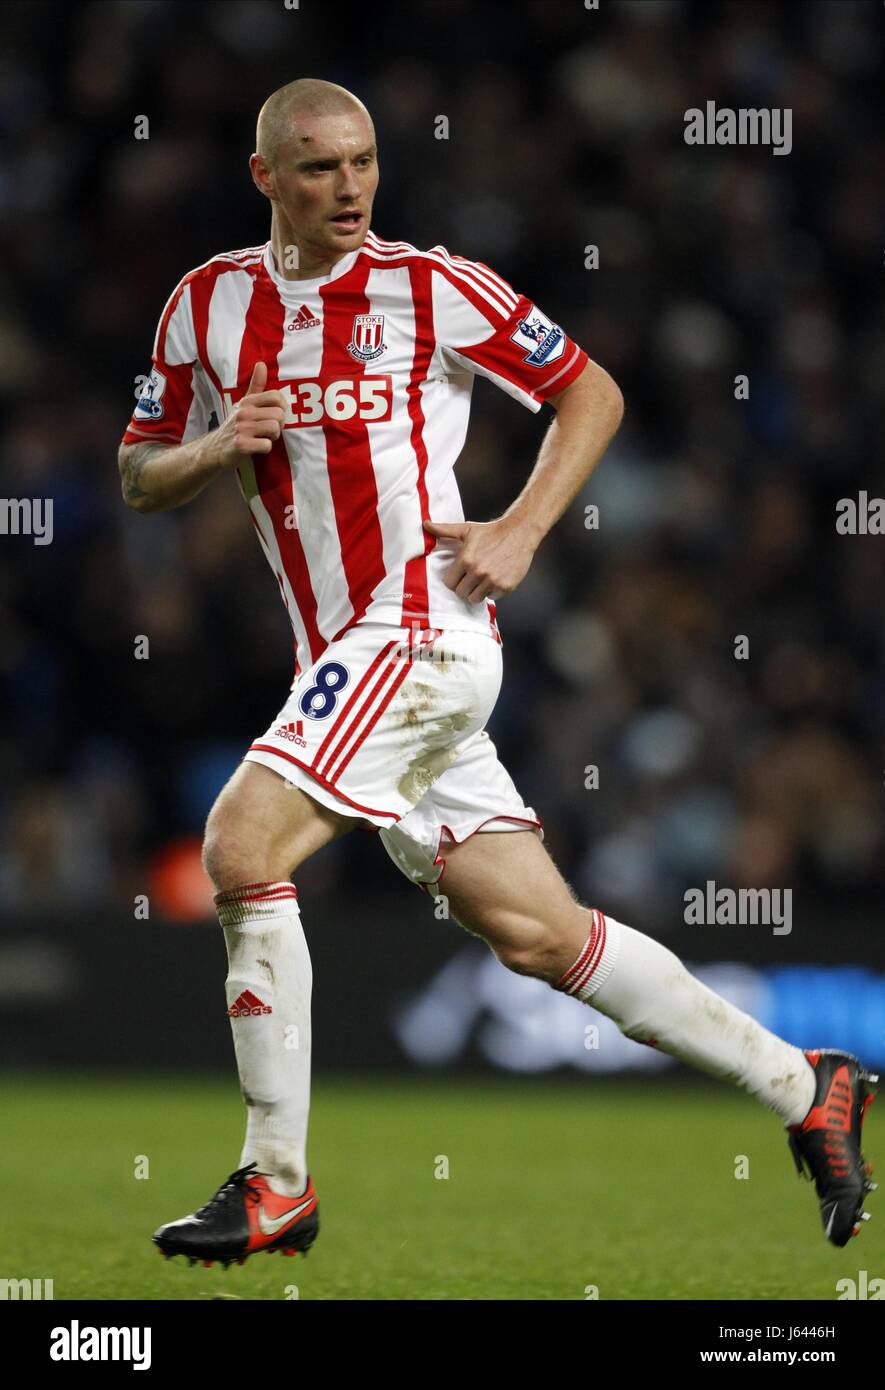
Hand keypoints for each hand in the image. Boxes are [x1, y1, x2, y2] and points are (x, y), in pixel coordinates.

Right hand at [211, 361, 286, 465]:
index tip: (275, 415)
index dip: (282, 407)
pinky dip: (265, 448)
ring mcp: (242, 428)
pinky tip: (257, 447)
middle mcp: (244, 412)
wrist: (215, 448)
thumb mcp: (243, 404)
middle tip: (269, 430)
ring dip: (273, 437)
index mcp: (247, 401)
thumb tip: (261, 364)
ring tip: (264, 437)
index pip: (275, 396)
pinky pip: (267, 445)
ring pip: (274, 428)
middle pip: (279, 415)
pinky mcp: (241, 445)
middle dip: (279, 425)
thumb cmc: (235, 425)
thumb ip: (255, 386)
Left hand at [422, 516, 536, 603]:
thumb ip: (444, 530)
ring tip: (481, 580)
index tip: (459, 575)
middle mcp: (478, 571)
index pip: (449, 582)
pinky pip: (492, 597)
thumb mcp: (466, 530)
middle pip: (461, 593)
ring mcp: (492, 580)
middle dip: (464, 587)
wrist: (519, 532)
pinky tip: (494, 579)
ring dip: (477, 591)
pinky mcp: (505, 586)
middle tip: (471, 578)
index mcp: (466, 559)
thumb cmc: (491, 531)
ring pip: (475, 598)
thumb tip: (425, 524)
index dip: (453, 580)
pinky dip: (492, 591)